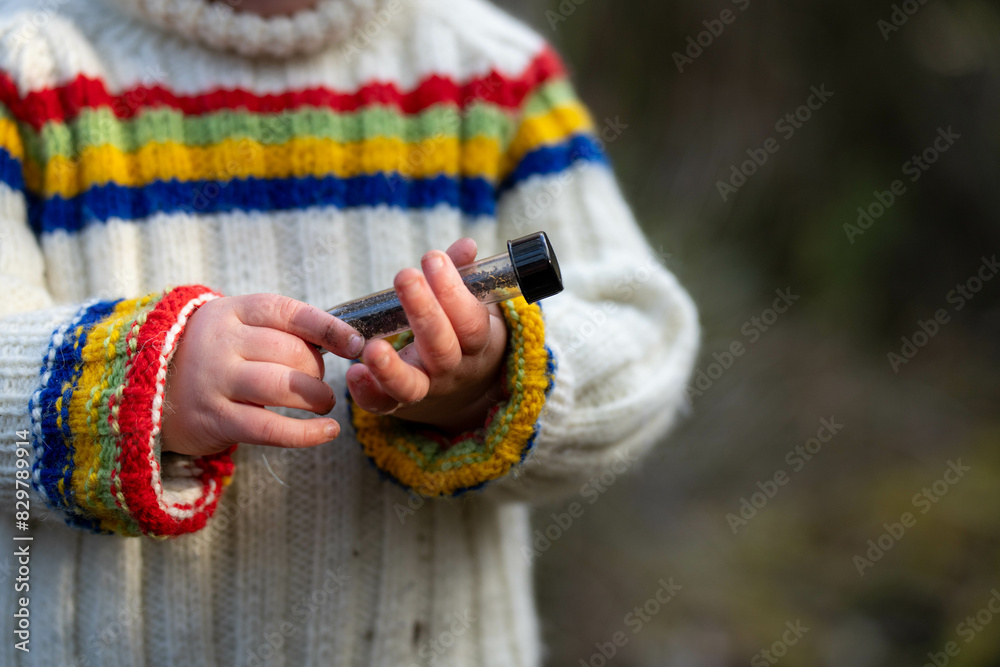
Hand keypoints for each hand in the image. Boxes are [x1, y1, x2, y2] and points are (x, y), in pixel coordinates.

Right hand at [160, 294, 364, 456]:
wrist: (149, 387)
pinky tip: (327, 432)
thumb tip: (345, 338)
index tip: (356, 343)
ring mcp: (216, 381)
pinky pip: (270, 428)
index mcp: (233, 311)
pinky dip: (305, 433)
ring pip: (283, 387)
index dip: (330, 329)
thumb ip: (280, 328)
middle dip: (318, 369)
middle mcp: (222, 342)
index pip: (290, 313)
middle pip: (290, 352)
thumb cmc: (216, 355)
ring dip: (315, 397)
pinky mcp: (215, 419)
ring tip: (322, 403)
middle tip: (318, 380)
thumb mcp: (237, 326)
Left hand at [346, 238, 508, 434]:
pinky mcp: (397, 403)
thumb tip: (466, 245)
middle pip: (441, 348)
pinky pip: (382, 404)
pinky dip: (367, 393)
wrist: (465, 388)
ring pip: (411, 385)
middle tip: (405, 276)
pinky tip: (352, 373)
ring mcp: (425, 389)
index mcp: (475, 344)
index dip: (454, 291)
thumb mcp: (473, 307)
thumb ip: (465, 275)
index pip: (470, 321)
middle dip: (423, 311)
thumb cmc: (464, 334)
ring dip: (390, 367)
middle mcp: (452, 369)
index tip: (433, 258)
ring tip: (372, 346)